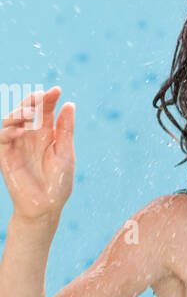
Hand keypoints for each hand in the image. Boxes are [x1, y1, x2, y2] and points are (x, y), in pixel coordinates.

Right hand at [0, 86, 75, 219]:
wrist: (46, 206)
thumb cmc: (58, 182)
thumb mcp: (65, 153)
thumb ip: (65, 130)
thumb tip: (70, 104)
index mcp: (46, 134)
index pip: (45, 110)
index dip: (49, 98)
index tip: (57, 90)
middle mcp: (30, 136)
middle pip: (26, 110)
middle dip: (32, 100)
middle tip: (40, 96)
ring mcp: (16, 144)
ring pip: (11, 120)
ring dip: (19, 112)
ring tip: (31, 113)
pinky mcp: (5, 156)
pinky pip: (2, 138)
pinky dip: (10, 131)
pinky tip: (22, 130)